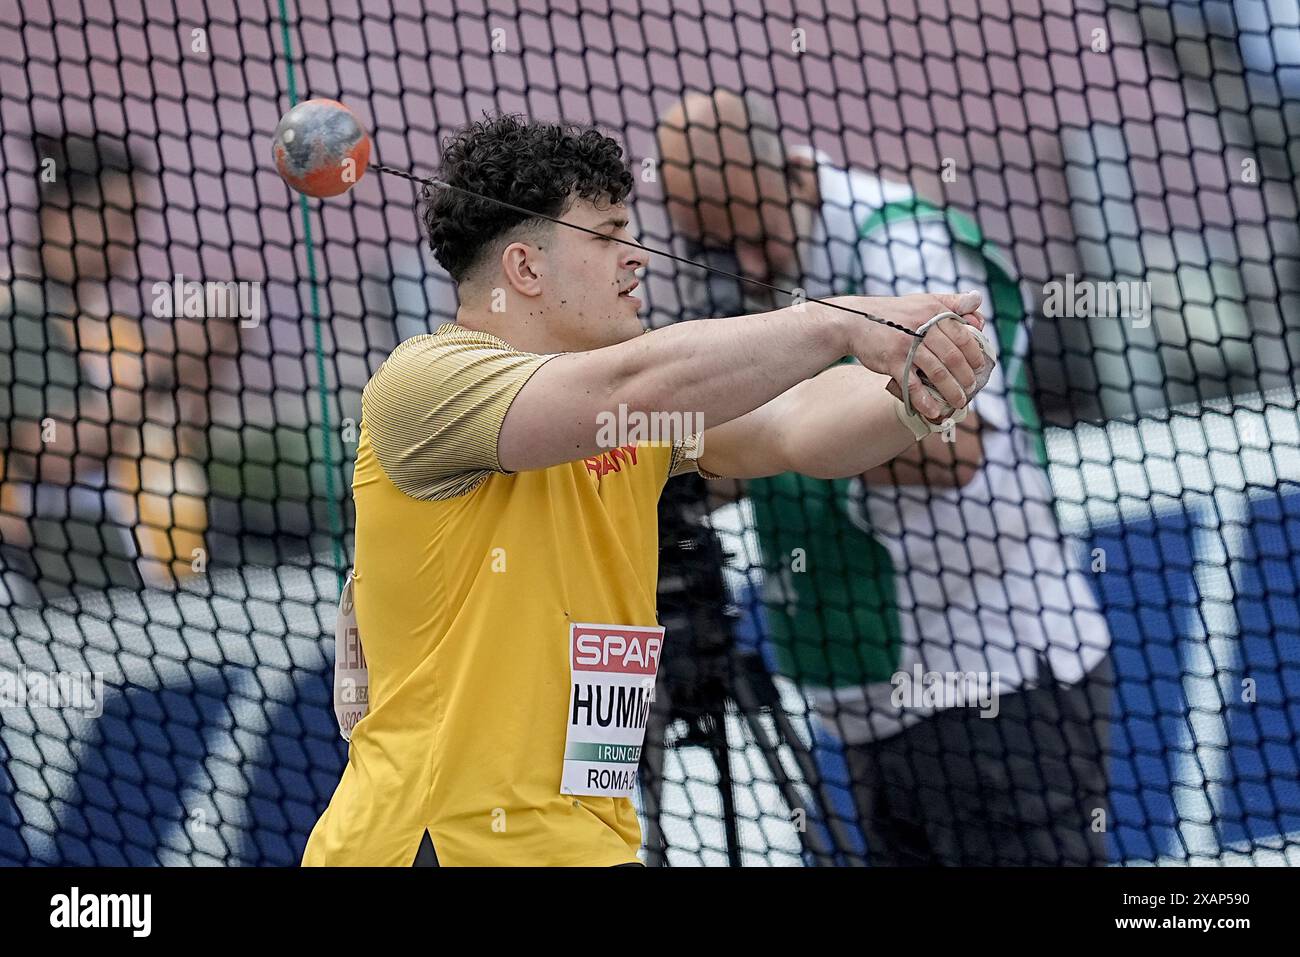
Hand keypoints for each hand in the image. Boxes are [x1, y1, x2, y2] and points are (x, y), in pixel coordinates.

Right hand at [835, 291, 987, 420]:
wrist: (854, 321)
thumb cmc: (892, 314)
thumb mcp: (924, 300)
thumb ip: (953, 303)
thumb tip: (979, 305)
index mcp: (933, 311)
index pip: (963, 334)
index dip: (974, 353)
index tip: (979, 366)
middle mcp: (922, 326)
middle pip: (953, 356)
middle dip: (966, 376)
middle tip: (971, 388)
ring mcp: (907, 344)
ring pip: (938, 372)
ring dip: (951, 390)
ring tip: (959, 401)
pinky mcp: (892, 360)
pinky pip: (912, 383)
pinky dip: (924, 400)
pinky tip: (933, 410)